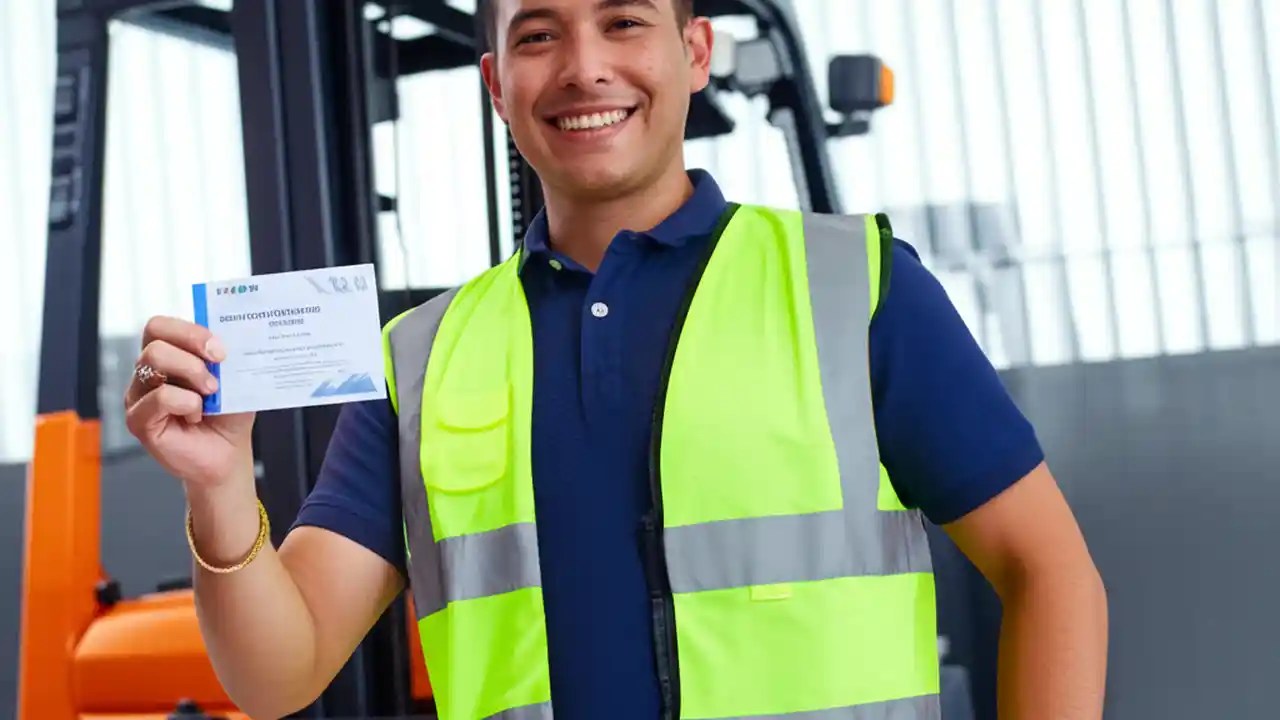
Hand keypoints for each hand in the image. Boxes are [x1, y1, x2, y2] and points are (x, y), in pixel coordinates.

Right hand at [124, 316, 255, 488]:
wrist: (228, 453)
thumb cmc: (228, 414)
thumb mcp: (234, 378)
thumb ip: (226, 355)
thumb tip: (231, 336)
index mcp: (168, 354)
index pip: (160, 326)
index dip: (190, 332)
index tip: (220, 351)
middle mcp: (147, 371)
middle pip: (156, 342)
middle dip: (193, 354)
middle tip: (217, 378)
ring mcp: (138, 394)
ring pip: (154, 361)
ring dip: (191, 375)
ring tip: (210, 396)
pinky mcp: (138, 419)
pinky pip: (158, 397)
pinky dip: (185, 403)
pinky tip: (195, 416)